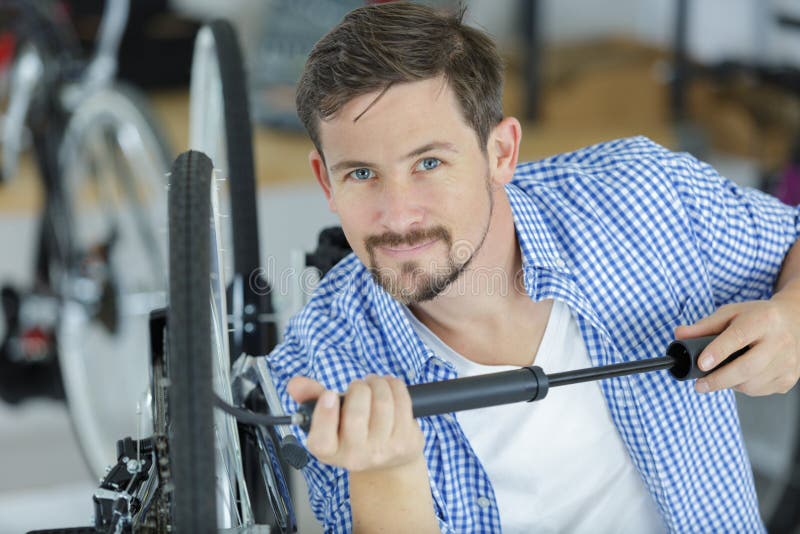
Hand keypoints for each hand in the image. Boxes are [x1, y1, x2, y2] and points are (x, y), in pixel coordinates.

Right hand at [287, 374, 424, 471]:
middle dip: (359, 388)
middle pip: (356, 414)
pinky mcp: (405, 443)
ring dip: (378, 383)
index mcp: (328, 450)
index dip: (325, 414)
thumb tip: (294, 384)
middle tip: (359, 386)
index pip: (322, 439)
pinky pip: (402, 403)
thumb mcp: (328, 419)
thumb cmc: (353, 433)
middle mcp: (355, 456)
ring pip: (382, 403)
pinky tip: (390, 387)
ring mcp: (382, 452)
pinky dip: (395, 386)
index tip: (330, 395)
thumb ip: (310, 398)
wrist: (388, 461)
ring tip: (375, 383)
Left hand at [674, 292, 799, 395]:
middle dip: (719, 379)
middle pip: (747, 367)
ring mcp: (788, 362)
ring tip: (723, 373)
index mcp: (763, 320)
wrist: (796, 322)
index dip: (718, 352)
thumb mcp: (731, 313)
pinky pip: (761, 390)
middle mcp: (780, 341)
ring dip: (731, 384)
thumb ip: (704, 326)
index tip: (702, 364)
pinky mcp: (790, 378)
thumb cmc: (758, 317)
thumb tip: (679, 334)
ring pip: (753, 384)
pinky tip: (743, 375)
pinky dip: (745, 387)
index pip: (738, 337)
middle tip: (700, 385)